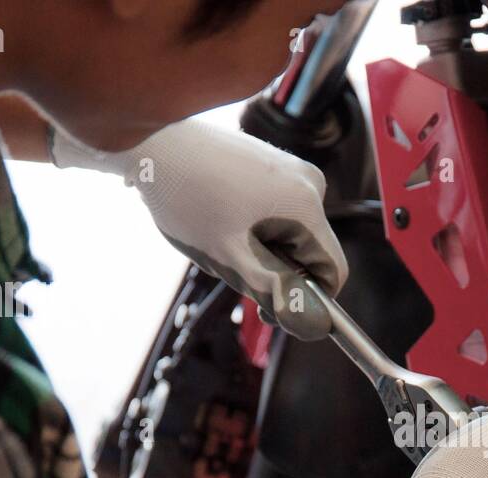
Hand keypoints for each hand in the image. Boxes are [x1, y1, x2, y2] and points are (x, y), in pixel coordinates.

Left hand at [51, 119, 347, 319]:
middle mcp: (311, 184)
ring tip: (222, 237)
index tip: (270, 307)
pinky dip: (257, 228)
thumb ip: (277, 292)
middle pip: (311, 253)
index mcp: (307, 207)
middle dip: (278, 271)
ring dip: (264, 250)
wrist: (154, 142)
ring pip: (293, 235)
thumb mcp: (232, 258)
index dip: (309, 300)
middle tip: (231, 266)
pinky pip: (281, 213)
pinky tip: (223, 218)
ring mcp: (294, 170)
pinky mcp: (277, 164)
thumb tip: (315, 325)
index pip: (334, 272)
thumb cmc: (188, 197)